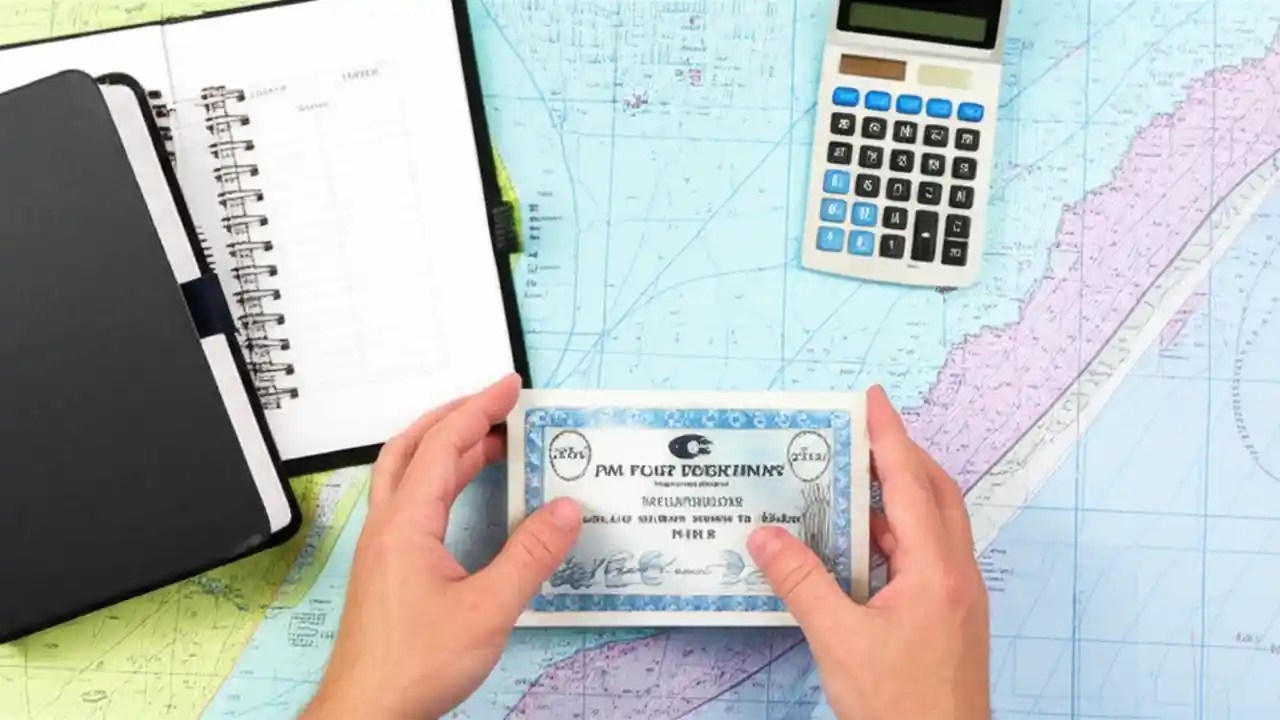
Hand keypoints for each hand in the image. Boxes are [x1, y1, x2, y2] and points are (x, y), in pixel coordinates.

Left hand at [303, 374, 582, 719]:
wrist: (366, 713)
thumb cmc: (413, 667)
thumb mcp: (488, 610)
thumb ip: (531, 556)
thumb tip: (567, 509)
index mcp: (406, 524)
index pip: (444, 445)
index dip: (479, 409)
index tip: (509, 387)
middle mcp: (387, 526)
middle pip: (414, 446)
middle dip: (457, 416)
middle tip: (498, 406)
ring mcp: (382, 546)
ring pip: (407, 473)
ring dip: (446, 447)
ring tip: (490, 442)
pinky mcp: (386, 567)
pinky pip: (410, 501)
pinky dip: (440, 480)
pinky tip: (464, 495)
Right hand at [747, 386, 990, 719]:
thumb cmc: (901, 707)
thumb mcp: (839, 641)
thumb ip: (801, 584)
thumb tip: (764, 538)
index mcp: (935, 570)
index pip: (911, 484)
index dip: (890, 436)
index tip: (873, 399)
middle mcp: (955, 575)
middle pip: (934, 495)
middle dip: (899, 457)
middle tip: (860, 433)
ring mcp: (956, 598)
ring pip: (931, 528)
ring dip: (895, 500)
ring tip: (848, 486)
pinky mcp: (948, 618)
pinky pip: (923, 558)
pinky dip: (893, 539)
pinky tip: (858, 550)